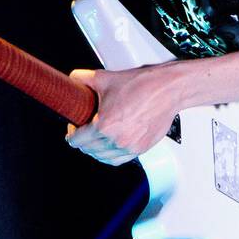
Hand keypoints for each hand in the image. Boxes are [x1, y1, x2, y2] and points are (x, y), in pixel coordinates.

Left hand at [65, 64, 181, 165]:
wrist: (167, 89)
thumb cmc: (141, 85)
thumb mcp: (104, 78)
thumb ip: (82, 79)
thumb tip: (72, 81)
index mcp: (105, 125)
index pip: (78, 140)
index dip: (71, 133)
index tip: (73, 128)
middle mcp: (117, 140)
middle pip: (88, 150)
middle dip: (82, 141)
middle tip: (82, 130)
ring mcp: (130, 147)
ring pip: (102, 157)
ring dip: (94, 150)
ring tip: (94, 140)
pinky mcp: (141, 149)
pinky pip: (118, 160)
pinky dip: (109, 156)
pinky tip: (108, 147)